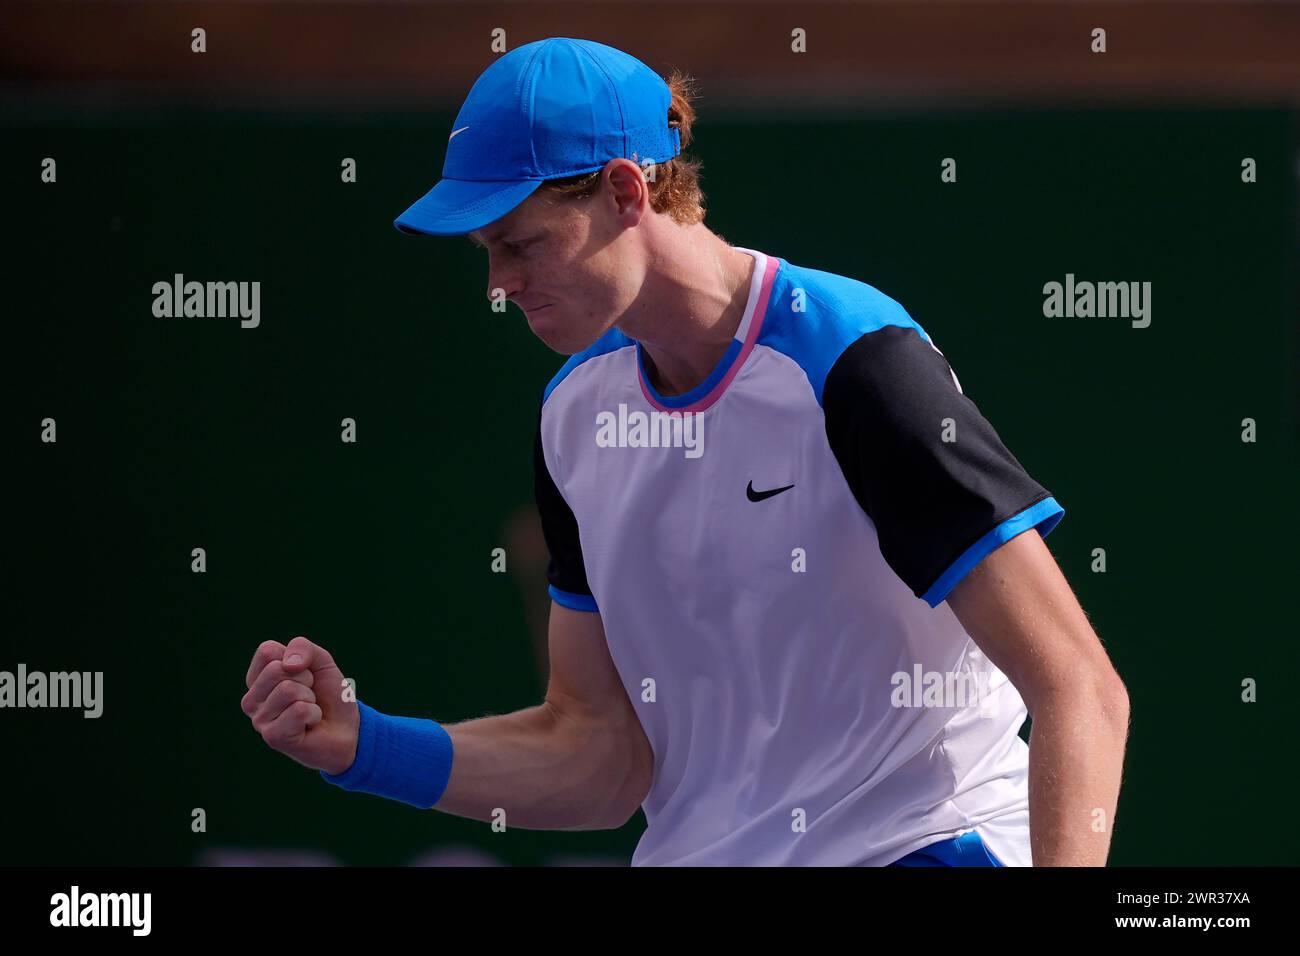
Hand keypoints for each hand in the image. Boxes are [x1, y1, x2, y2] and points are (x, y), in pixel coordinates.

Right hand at [241, 636, 359, 775]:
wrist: (345, 728)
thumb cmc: (327, 695)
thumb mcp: (320, 661)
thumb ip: (302, 647)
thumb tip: (287, 664)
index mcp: (256, 679)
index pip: (266, 651)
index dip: (296, 659)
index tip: (305, 675)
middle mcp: (251, 700)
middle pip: (276, 669)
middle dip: (305, 679)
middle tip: (310, 696)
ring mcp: (259, 720)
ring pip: (288, 690)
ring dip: (310, 698)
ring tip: (309, 710)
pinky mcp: (272, 737)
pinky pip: (299, 710)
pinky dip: (314, 713)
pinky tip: (310, 725)